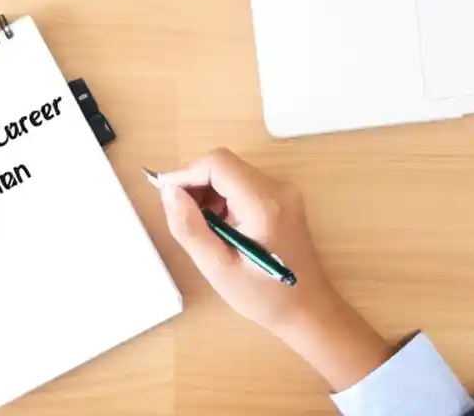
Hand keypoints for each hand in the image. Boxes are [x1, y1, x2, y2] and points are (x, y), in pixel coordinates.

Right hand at [158, 148, 392, 390]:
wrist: (308, 310)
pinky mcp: (282, 200)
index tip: (165, 195)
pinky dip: (224, 198)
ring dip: (208, 192)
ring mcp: (283, 192)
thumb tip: (169, 192)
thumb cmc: (264, 296)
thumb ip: (190, 228)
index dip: (186, 172)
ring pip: (233, 174)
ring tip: (199, 227)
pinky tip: (218, 227)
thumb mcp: (218, 268)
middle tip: (180, 216)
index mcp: (263, 203)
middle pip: (225, 166)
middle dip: (195, 183)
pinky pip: (244, 185)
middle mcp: (277, 188)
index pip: (218, 163)